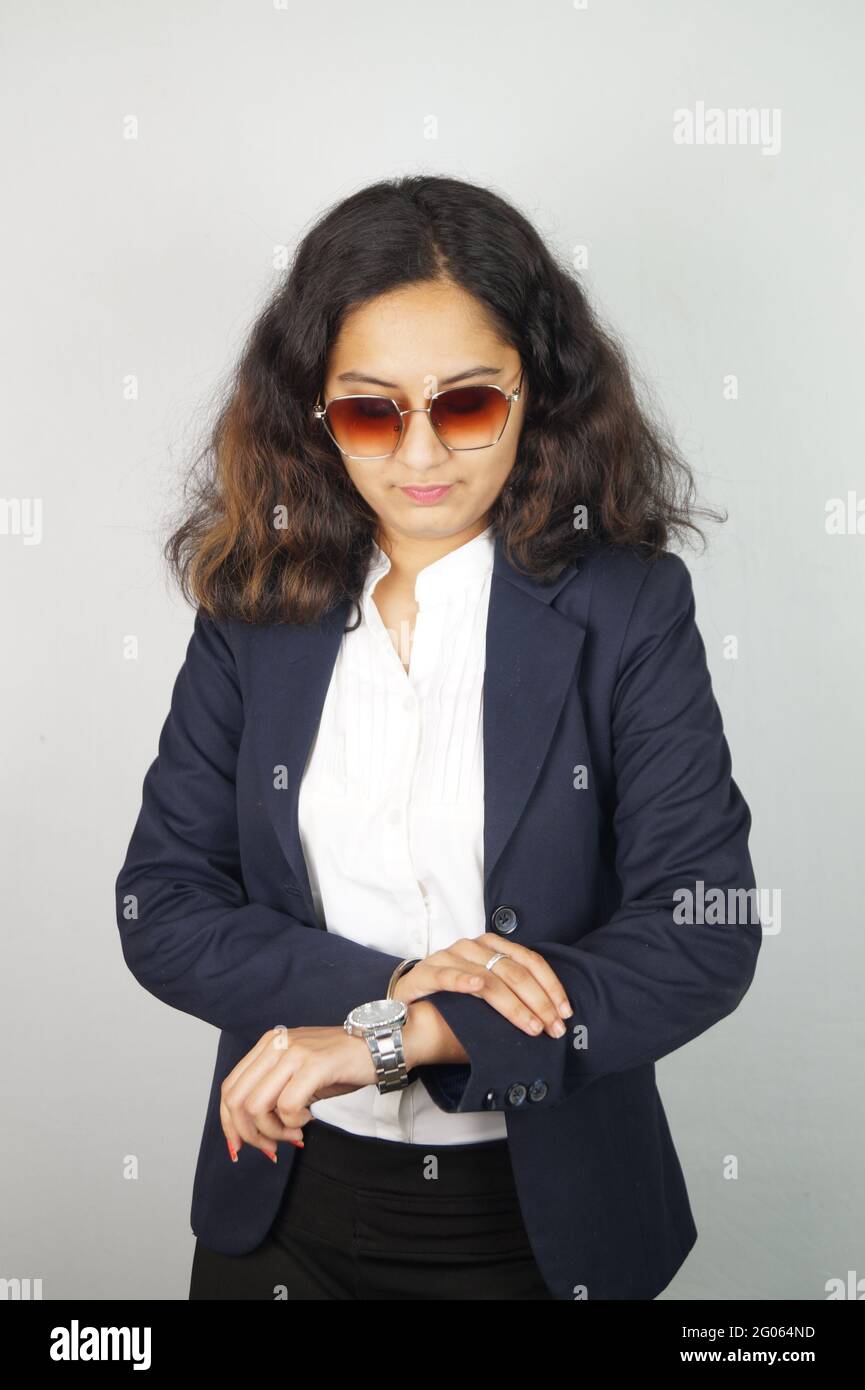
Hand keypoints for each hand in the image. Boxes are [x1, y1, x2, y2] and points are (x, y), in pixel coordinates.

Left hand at [220, 1025, 376, 1160]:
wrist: (380, 1046)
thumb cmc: (341, 1065)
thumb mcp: (298, 1074)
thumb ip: (272, 1093)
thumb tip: (250, 1132)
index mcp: (267, 1045)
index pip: (229, 1088)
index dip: (229, 1124)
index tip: (239, 1148)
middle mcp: (275, 1044)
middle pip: (236, 1100)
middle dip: (249, 1134)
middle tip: (271, 1148)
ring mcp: (294, 1052)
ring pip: (256, 1106)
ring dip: (273, 1131)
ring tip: (295, 1132)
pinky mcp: (314, 1064)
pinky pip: (287, 1106)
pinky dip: (293, 1122)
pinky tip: (308, 1120)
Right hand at [392, 934, 572, 1039]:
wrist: (404, 1012)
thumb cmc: (449, 1005)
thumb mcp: (486, 999)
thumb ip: (511, 1001)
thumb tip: (547, 1021)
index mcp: (490, 947)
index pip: (529, 961)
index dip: (550, 986)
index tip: (565, 1011)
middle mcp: (471, 947)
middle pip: (514, 971)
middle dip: (539, 1002)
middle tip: (553, 1027)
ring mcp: (448, 958)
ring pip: (488, 978)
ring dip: (514, 1004)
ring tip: (531, 1024)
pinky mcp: (425, 973)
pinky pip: (448, 976)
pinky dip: (463, 980)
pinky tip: (476, 987)